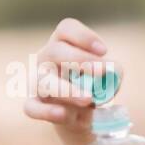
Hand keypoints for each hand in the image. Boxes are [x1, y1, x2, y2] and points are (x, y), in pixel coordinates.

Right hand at [21, 18, 119, 136]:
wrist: (79, 115)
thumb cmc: (92, 86)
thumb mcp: (107, 77)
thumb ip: (113, 73)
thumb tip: (112, 72)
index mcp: (63, 44)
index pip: (66, 29)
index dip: (84, 37)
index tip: (104, 51)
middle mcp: (46, 58)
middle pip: (55, 51)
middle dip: (80, 60)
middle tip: (102, 71)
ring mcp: (36, 81)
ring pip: (45, 81)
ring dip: (67, 90)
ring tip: (89, 99)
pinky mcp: (33, 105)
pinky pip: (32, 108)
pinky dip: (46, 112)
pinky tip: (63, 115)